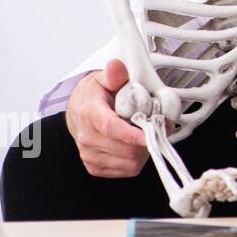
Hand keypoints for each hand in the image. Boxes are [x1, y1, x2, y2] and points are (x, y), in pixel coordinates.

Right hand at [65, 59, 148, 177]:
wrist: (78, 111)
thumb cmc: (95, 96)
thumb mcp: (104, 79)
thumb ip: (114, 74)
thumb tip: (116, 66)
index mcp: (90, 113)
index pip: (111, 128)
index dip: (133, 135)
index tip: (151, 135)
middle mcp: (86, 137)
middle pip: (124, 149)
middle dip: (147, 141)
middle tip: (158, 128)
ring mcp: (89, 154)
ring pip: (128, 163)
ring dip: (143, 152)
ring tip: (145, 135)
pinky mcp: (94, 167)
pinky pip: (125, 170)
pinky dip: (136, 161)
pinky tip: (135, 146)